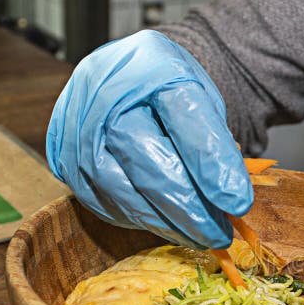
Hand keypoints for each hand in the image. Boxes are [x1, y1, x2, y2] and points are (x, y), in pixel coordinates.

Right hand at [46, 30, 252, 248]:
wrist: (123, 73)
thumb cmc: (168, 88)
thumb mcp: (203, 99)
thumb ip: (215, 142)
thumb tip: (229, 199)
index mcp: (153, 67)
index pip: (188, 119)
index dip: (214, 165)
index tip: (238, 203)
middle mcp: (106, 94)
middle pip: (149, 162)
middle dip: (191, 208)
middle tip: (222, 234)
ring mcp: (78, 128)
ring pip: (123, 191)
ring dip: (167, 222)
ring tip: (201, 237)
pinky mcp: (65, 160)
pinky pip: (105, 202)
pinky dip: (142, 219)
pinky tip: (169, 225)